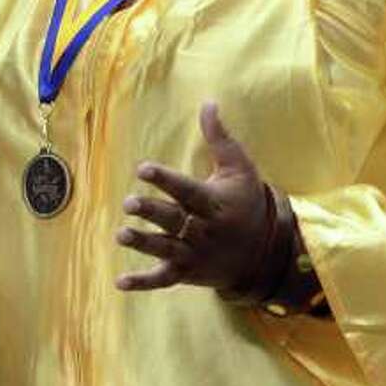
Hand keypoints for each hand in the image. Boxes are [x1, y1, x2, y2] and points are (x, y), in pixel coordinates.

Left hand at [116, 102, 269, 294]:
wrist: (264, 252)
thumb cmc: (247, 202)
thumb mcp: (240, 168)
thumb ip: (219, 138)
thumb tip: (208, 103)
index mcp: (214, 203)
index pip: (187, 190)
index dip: (165, 180)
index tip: (143, 168)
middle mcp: (204, 230)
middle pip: (174, 221)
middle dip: (152, 212)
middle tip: (129, 203)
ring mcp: (195, 255)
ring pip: (166, 250)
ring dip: (144, 243)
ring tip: (122, 234)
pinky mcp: (187, 273)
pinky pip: (164, 280)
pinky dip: (143, 283)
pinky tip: (120, 282)